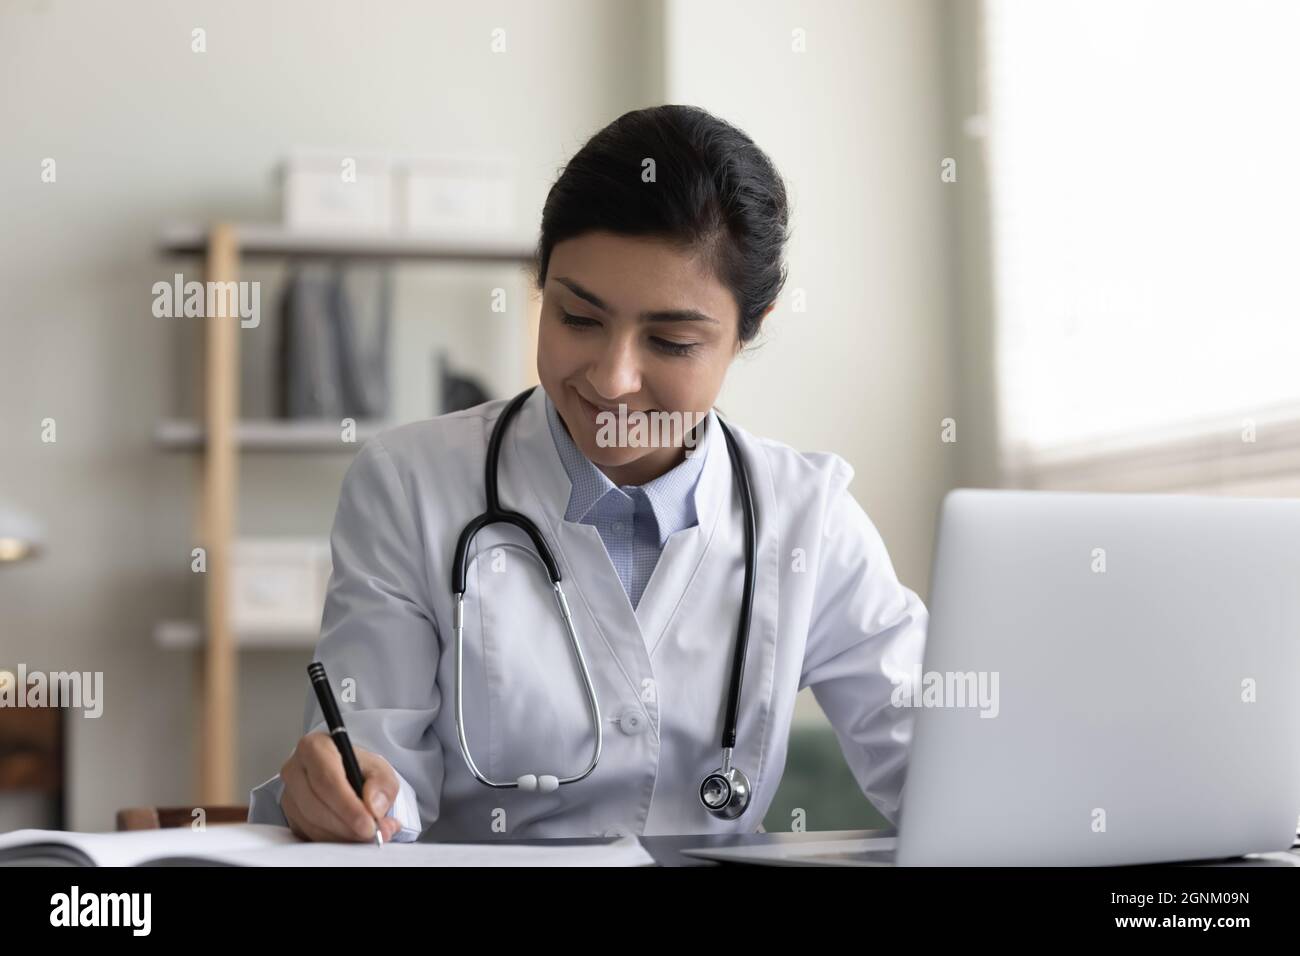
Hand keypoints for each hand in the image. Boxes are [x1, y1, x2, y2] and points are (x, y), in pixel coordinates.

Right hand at [280, 731, 404, 842]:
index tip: (368, 823)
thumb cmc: (358, 768)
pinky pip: (308, 835)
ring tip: (367, 835)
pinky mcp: (290, 816)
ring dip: (341, 836)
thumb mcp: (379, 769)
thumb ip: (382, 784)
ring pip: (311, 824)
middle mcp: (295, 770)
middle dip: (346, 825)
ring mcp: (289, 795)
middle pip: (316, 805)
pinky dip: (332, 841)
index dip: (347, 806)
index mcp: (315, 748)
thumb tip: (374, 806)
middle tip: (371, 833)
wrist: (346, 775)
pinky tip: (351, 837)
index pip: (326, 780)